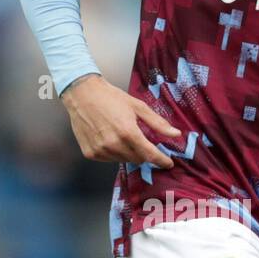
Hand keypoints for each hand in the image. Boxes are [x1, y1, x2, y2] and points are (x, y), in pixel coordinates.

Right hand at [60, 74, 181, 169]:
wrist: (82, 94)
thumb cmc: (111, 97)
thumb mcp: (137, 106)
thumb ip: (157, 123)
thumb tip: (176, 134)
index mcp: (128, 132)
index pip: (150, 155)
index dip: (162, 161)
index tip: (168, 163)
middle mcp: (114, 145)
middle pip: (138, 159)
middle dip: (143, 152)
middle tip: (139, 138)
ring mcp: (101, 150)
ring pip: (123, 160)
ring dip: (127, 152)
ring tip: (120, 134)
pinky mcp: (91, 153)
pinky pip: (109, 159)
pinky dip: (113, 152)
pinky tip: (108, 137)